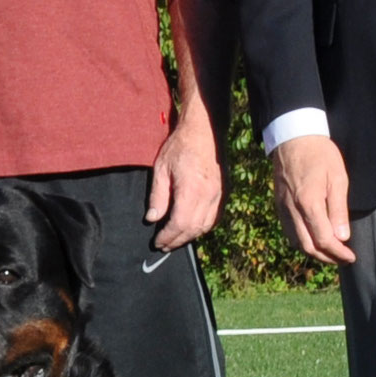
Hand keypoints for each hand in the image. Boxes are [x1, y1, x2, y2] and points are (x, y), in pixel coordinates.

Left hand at [146, 109, 223, 248]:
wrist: (204, 131)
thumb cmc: (180, 147)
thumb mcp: (161, 169)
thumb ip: (157, 196)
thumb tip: (152, 219)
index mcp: (191, 190)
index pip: (180, 224)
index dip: (168, 236)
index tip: (157, 242)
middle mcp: (208, 196)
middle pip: (193, 229)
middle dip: (177, 240)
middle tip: (163, 245)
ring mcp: (218, 195)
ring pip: (205, 226)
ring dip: (190, 236)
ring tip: (175, 239)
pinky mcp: (223, 193)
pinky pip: (214, 218)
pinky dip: (202, 228)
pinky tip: (191, 228)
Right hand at [270, 134, 355, 265]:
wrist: (294, 138)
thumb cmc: (320, 155)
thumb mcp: (337, 178)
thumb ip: (338, 210)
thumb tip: (342, 237)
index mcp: (308, 203)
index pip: (324, 239)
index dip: (338, 253)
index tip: (351, 256)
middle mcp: (292, 210)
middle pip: (308, 247)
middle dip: (327, 258)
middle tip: (343, 259)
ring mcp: (283, 209)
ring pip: (296, 243)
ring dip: (314, 253)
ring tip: (331, 253)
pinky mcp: (279, 206)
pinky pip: (289, 232)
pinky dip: (302, 242)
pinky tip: (314, 240)